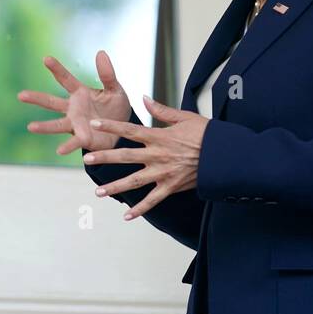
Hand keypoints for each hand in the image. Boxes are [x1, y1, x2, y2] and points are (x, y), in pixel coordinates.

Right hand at [18, 50, 132, 153]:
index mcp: (80, 94)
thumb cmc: (116, 108)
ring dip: (44, 126)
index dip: (57, 69)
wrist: (123, 131)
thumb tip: (100, 53)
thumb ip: (107, 74)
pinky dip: (67, 146)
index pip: (66, 80)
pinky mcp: (83, 138)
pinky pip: (74, 143)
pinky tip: (59, 151)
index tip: (46, 59)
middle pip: (51, 102)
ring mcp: (76, 124)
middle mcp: (73, 109)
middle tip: (21, 95)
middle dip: (36, 98)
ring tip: (30, 127)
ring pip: (56, 124)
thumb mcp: (115, 89)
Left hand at [81, 96, 208, 219]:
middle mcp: (158, 155)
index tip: (93, 124)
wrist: (226, 156)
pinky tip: (127, 216)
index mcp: (159, 136)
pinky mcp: (172, 187)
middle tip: (86, 159)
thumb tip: (144, 97)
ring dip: (115, 187)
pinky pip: (153, 200)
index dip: (111, 126)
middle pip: (126, 156)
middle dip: (105, 158)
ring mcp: (164, 173)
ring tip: (98, 192)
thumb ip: (162, 110)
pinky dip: (140, 209)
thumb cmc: (207, 134)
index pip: (130, 130)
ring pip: (135, 181)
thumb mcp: (185, 117)